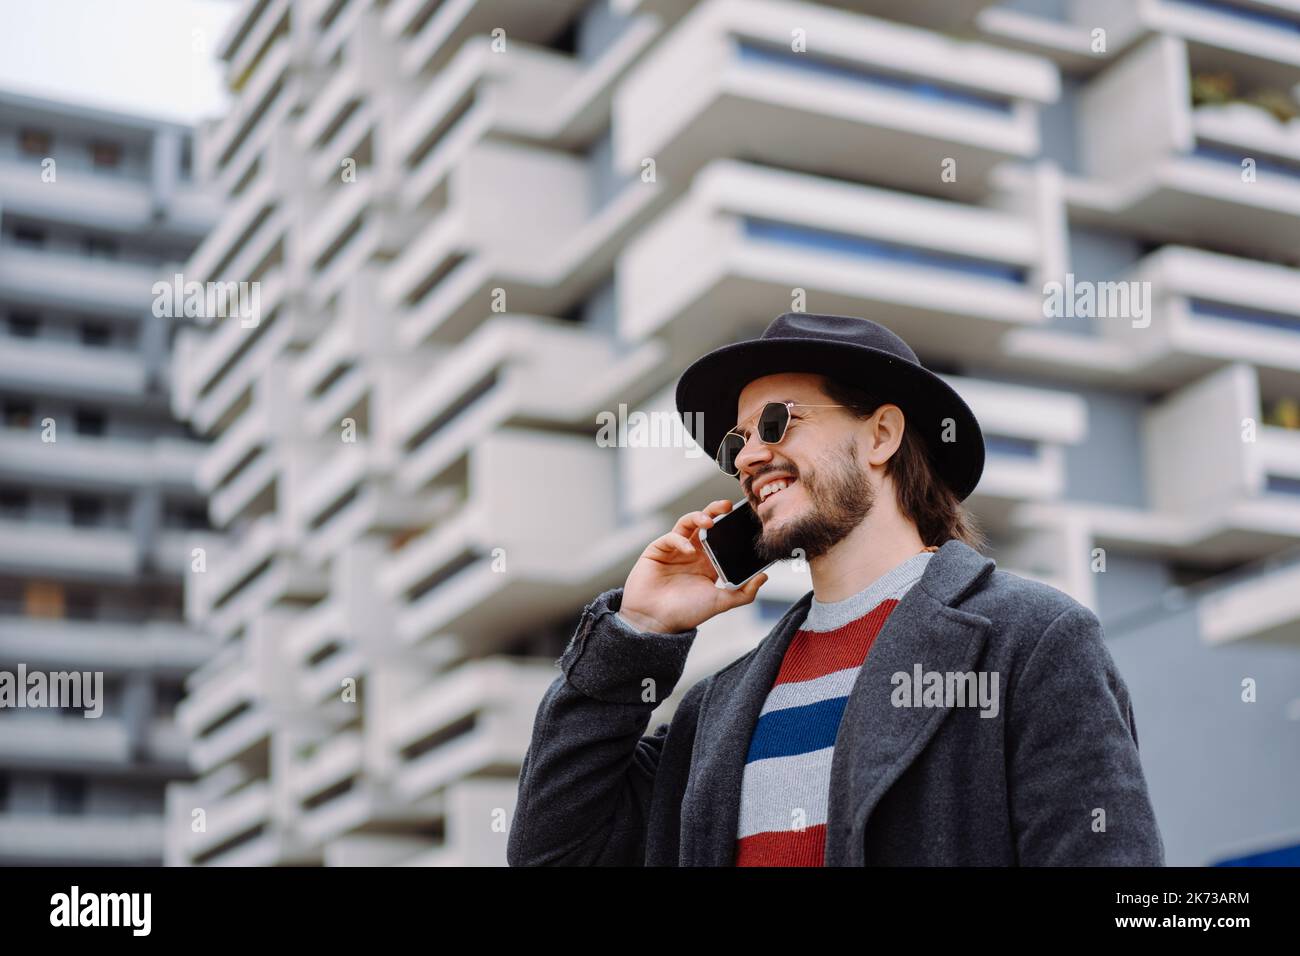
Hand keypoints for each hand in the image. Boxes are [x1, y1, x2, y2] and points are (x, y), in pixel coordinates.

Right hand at [618, 499, 767, 633]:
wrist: (655, 623)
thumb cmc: (686, 613)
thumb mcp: (720, 603)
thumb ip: (743, 593)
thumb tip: (764, 577)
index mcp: (708, 562)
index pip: (722, 536)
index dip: (731, 525)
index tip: (744, 518)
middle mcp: (692, 552)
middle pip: (705, 523)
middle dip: (716, 511)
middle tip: (727, 506)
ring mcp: (674, 549)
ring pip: (688, 523)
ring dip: (699, 517)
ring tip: (709, 521)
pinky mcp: (657, 550)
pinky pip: (671, 537)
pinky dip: (680, 540)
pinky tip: (688, 550)